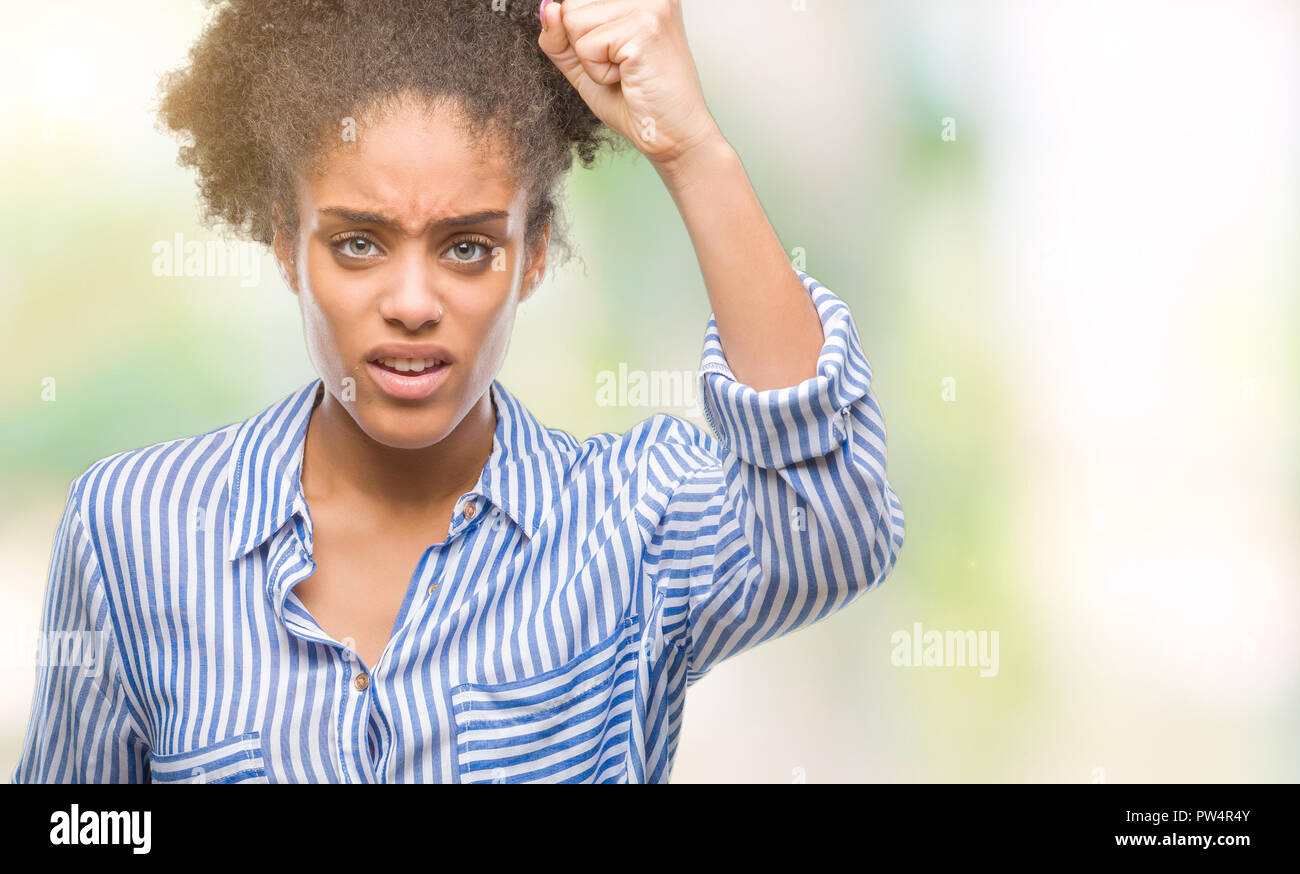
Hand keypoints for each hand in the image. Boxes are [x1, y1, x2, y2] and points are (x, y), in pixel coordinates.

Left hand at [539, 0, 722, 168]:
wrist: (671, 135)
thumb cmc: (636, 100)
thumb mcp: (584, 62)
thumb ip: (560, 35)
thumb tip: (548, 8)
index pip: (575, 1)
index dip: (580, 35)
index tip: (615, 55)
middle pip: (570, 7)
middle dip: (583, 46)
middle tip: (621, 66)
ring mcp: (649, 5)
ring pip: (573, 22)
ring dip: (590, 60)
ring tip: (624, 71)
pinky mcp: (643, 28)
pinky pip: (585, 46)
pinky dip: (598, 73)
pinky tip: (627, 78)